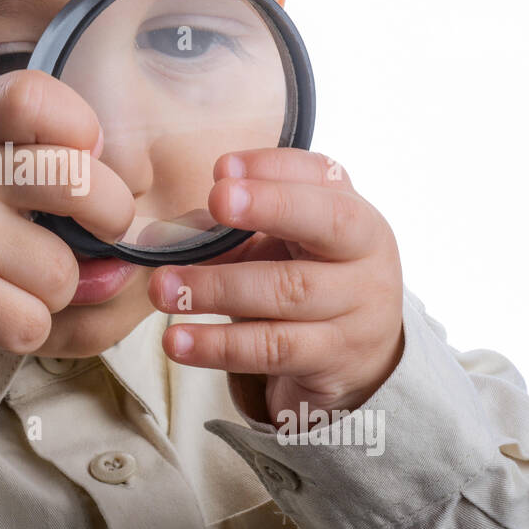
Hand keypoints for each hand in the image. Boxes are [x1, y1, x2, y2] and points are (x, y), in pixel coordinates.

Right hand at [0, 70, 134, 379]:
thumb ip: (34, 165)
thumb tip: (131, 223)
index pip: (34, 97)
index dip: (80, 126)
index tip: (83, 153)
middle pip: (82, 185)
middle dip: (110, 217)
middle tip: (97, 231)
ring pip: (64, 272)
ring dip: (53, 289)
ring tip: (9, 278)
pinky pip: (34, 322)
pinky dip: (24, 328)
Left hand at [146, 148, 404, 425]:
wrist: (363, 361)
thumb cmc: (308, 286)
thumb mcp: (281, 251)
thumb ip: (233, 236)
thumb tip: (165, 237)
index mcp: (353, 214)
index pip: (322, 175)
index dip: (273, 167)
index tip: (222, 168)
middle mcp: (366, 256)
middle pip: (327, 223)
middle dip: (269, 206)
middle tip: (215, 200)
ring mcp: (357, 311)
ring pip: (288, 291)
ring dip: (217, 287)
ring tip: (162, 288)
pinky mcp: (333, 360)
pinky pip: (271, 348)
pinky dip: (217, 345)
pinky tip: (177, 342)